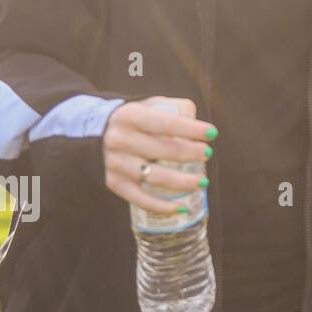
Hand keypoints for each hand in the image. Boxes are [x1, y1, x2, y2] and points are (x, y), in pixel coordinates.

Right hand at [103, 96, 216, 213]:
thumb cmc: (139, 119)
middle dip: (190, 153)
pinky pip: (139, 199)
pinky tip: (182, 207)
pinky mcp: (113, 182)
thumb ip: (179, 110)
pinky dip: (161, 206)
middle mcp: (119, 139)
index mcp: (130, 115)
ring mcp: (115, 163)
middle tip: (207, 154)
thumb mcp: (153, 104)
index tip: (212, 134)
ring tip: (203, 182)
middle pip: (163, 150)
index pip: (166, 123)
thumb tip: (204, 131)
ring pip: (154, 177)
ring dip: (182, 182)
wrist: (99, 131)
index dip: (191, 130)